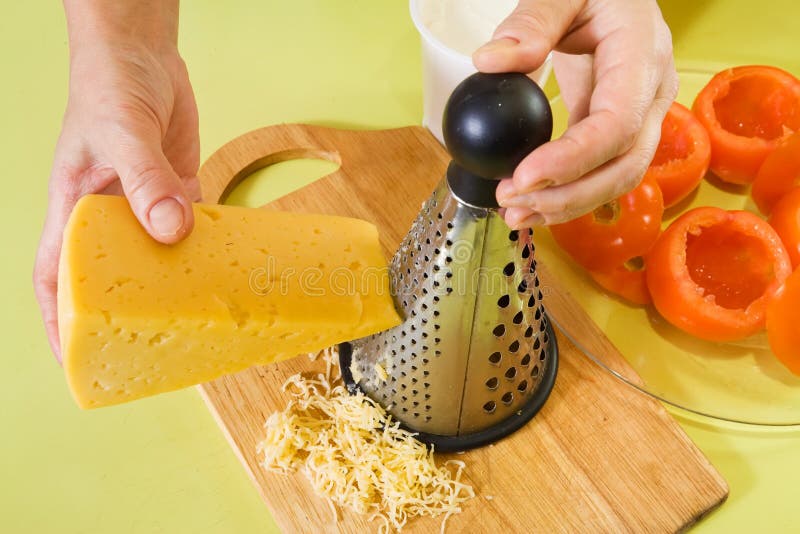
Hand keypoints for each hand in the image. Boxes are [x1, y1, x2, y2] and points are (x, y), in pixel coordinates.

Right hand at [34, 6, 199, 360]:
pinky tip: (226, 267)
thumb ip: (145, 179)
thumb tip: (172, 230)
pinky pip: (192, 227)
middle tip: (156, 345)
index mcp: (74, 207)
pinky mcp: (178, 190)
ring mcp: (145, 205)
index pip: (56, 274)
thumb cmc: (109, 85)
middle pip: (114, 274)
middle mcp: (109, 214)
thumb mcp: (121, 131)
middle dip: (130, 309)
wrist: (142, 54)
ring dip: (177, 282)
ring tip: (201, 316)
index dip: (61, 317)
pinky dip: (207, 247)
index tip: (76, 353)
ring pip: (158, 255)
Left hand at [474, 0, 677, 226]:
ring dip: (566, 205)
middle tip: (512, 201)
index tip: (524, 176)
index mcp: (642, 55)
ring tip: (514, 212)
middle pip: (625, 165)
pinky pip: (600, 170)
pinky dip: (566, 193)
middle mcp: (651, 93)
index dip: (574, 158)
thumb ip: (530, 21)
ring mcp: (640, 114)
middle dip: (569, 195)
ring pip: (617, 178)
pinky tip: (531, 203)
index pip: (617, 124)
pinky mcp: (618, 129)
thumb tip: (491, 62)